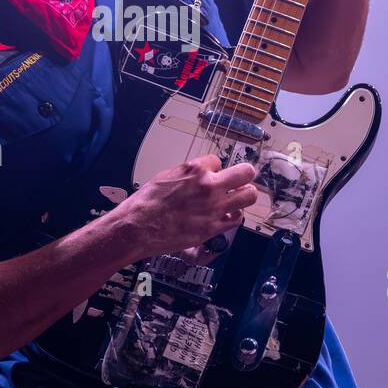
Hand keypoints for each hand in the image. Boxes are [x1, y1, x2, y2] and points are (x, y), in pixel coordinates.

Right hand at [118, 155, 257, 262]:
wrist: (138, 227)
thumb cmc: (146, 203)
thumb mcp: (166, 176)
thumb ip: (188, 174)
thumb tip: (198, 175)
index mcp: (195, 169)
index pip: (218, 160)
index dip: (214, 168)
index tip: (211, 174)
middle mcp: (209, 186)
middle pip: (245, 173)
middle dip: (243, 175)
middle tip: (240, 179)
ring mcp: (214, 207)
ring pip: (248, 196)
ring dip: (243, 195)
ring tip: (237, 197)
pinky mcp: (213, 227)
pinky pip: (236, 219)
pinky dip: (233, 216)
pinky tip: (225, 215)